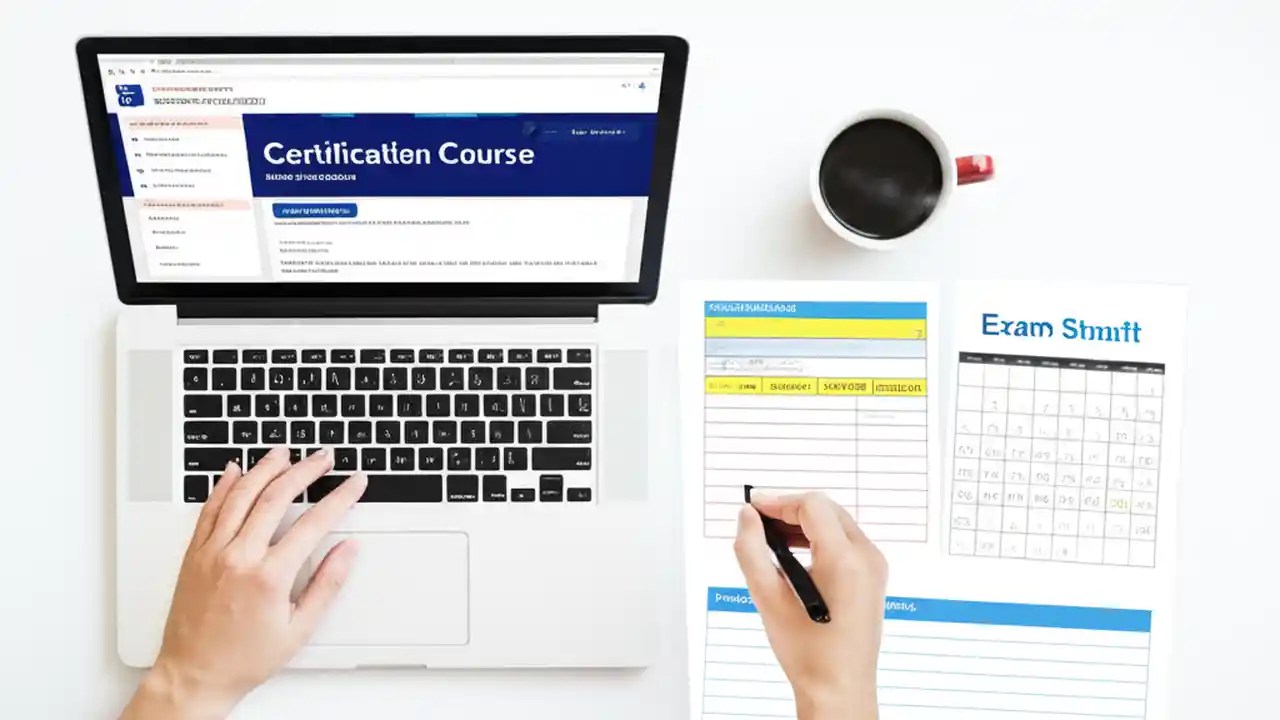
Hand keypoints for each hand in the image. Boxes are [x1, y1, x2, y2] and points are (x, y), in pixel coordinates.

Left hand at [121, 448, 367, 719]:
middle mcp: (238, 557)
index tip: (353, 483)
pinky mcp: (193, 555)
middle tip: (322, 458)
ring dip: (264, 468)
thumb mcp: (299, 629)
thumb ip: (327, 584)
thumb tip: (347, 551)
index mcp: (269, 577)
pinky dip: (223, 486)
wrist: (194, 675)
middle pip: (275, 497)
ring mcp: (212, 553)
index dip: (339, 498)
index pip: (313, 523)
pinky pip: (209, 510)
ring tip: (283, 453)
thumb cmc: (243, 659)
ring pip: (240, 495)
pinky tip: (234, 471)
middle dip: (304, 471)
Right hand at [734, 492, 887, 719]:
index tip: (754, 508)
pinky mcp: (873, 576)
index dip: (779, 501)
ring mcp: (874, 566)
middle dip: (790, 510)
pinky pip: (846, 540)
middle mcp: (867, 557)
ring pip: (836, 522)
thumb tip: (747, 517)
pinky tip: (795, 553)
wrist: (839, 687)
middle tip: (758, 521)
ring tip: (772, 537)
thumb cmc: (809, 653)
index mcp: (844, 560)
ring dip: (804, 523)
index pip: (811, 505)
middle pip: (826, 509)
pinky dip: (819, 537)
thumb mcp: (768, 598)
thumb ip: (750, 550)